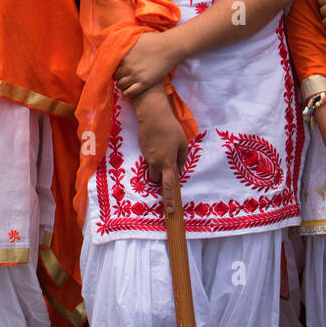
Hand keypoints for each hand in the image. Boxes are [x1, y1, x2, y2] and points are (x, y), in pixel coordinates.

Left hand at [115, 32, 179, 96]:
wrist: (169, 48)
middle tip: (123, 76)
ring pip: (120, 85)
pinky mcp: (143, 83)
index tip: (118, 68)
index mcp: (124, 55)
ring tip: (126, 84)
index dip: (114, 66)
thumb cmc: (155, 40)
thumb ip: (126, 40)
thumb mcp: (137, 37)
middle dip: (118, 76)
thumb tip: (119, 37)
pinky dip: (127, 93)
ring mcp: (135, 75)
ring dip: (122, 84)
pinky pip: (129, 92)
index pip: (111, 64)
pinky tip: (129, 91)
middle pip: (114, 75)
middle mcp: (127, 66)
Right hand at [133, 88, 187, 214]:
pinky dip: (155, 153)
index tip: (170, 212)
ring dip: (158, 164)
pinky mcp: (142, 149)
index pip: (168, 187)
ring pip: (152, 168)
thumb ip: (181, 160)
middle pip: (156, 179)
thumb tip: (178, 170)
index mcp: (167, 163)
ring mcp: (146, 156)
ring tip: (165, 147)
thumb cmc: (171, 129)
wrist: (152, 114)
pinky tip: (159, 140)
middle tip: (169, 163)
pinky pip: (150, 157)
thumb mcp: (183, 144)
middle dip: (162, 177)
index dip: (169, 200)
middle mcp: (154, 163)